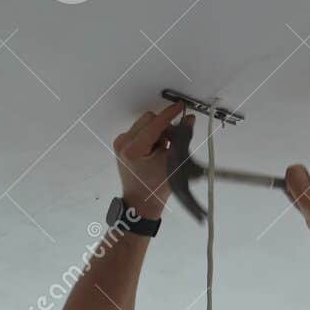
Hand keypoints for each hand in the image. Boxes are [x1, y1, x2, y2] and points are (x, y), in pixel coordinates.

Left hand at [113, 102, 188, 219]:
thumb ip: (181, 138)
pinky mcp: (122, 144)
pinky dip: (151, 136)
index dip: (170, 114)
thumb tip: (188, 119)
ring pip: (145, 124)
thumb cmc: (155, 188)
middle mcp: (123, 143)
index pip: (155, 124)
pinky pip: (140, 131)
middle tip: (174, 141)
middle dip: (165, 127)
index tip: (180, 106)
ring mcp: (121, 143)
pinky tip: (156, 150)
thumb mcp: (173, 162)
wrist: (141, 202)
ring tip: (164, 149)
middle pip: (149, 120)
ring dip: (158, 132)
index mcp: (133, 149)